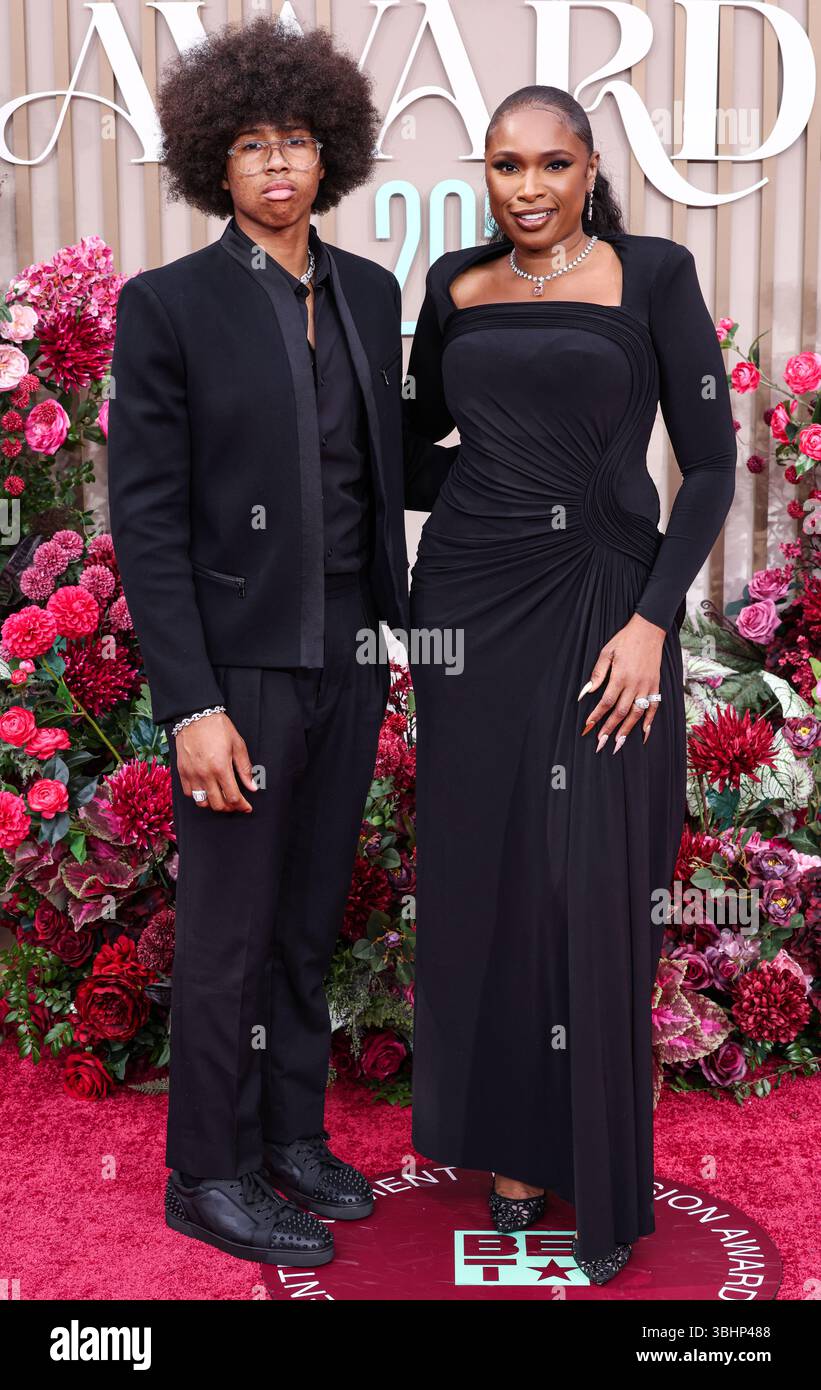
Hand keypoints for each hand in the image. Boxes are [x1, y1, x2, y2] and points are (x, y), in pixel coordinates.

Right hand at [175, 712, 256, 811]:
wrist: (195, 716)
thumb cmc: (218, 728)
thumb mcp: (238, 745)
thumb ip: (245, 769)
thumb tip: (252, 787)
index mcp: (221, 768)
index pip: (233, 798)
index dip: (242, 806)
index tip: (247, 807)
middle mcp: (205, 774)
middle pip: (218, 804)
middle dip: (230, 808)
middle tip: (236, 803)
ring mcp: (191, 774)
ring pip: (202, 803)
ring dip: (213, 804)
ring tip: (221, 798)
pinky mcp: (182, 772)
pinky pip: (189, 793)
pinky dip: (199, 796)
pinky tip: (206, 789)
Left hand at [577, 614, 665, 750]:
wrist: (649, 630)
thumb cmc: (625, 641)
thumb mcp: (606, 652)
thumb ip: (598, 673)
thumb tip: (587, 692)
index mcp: (621, 676)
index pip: (606, 702)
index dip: (596, 716)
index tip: (588, 727)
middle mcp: (635, 684)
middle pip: (621, 712)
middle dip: (609, 729)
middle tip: (600, 742)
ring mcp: (647, 686)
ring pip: (637, 714)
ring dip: (627, 730)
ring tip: (618, 744)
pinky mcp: (656, 686)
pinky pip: (654, 707)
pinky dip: (649, 722)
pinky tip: (643, 734)